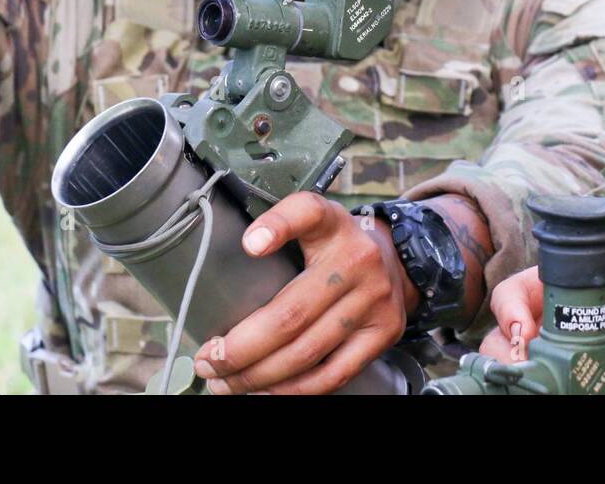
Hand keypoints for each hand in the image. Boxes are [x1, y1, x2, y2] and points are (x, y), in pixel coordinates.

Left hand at [192, 191, 416, 394]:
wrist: (396, 260)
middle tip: (208, 361)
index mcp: (333, 224)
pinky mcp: (383, 335)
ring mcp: (374, 302)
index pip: (307, 213)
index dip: (278, 226)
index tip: (249, 245)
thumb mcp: (312, 220)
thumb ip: (279, 226)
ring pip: (307, 352)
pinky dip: (295, 389)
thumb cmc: (335, 244)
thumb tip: (242, 250)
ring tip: (226, 382)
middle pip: (291, 314)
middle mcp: (358, 260)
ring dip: (259, 376)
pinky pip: (333, 374)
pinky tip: (265, 390)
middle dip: (241, 348)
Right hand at [479, 264, 604, 393]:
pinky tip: (549, 390)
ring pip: (506, 364)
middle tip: (527, 359)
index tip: (524, 328)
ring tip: (540, 380)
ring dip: (512, 372)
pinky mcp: (562, 386)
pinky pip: (530, 389)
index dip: (510, 307)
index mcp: (562, 293)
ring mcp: (554, 361)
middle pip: (501, 329)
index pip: (516, 290)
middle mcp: (549, 326)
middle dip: (506, 344)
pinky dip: (529, 389)